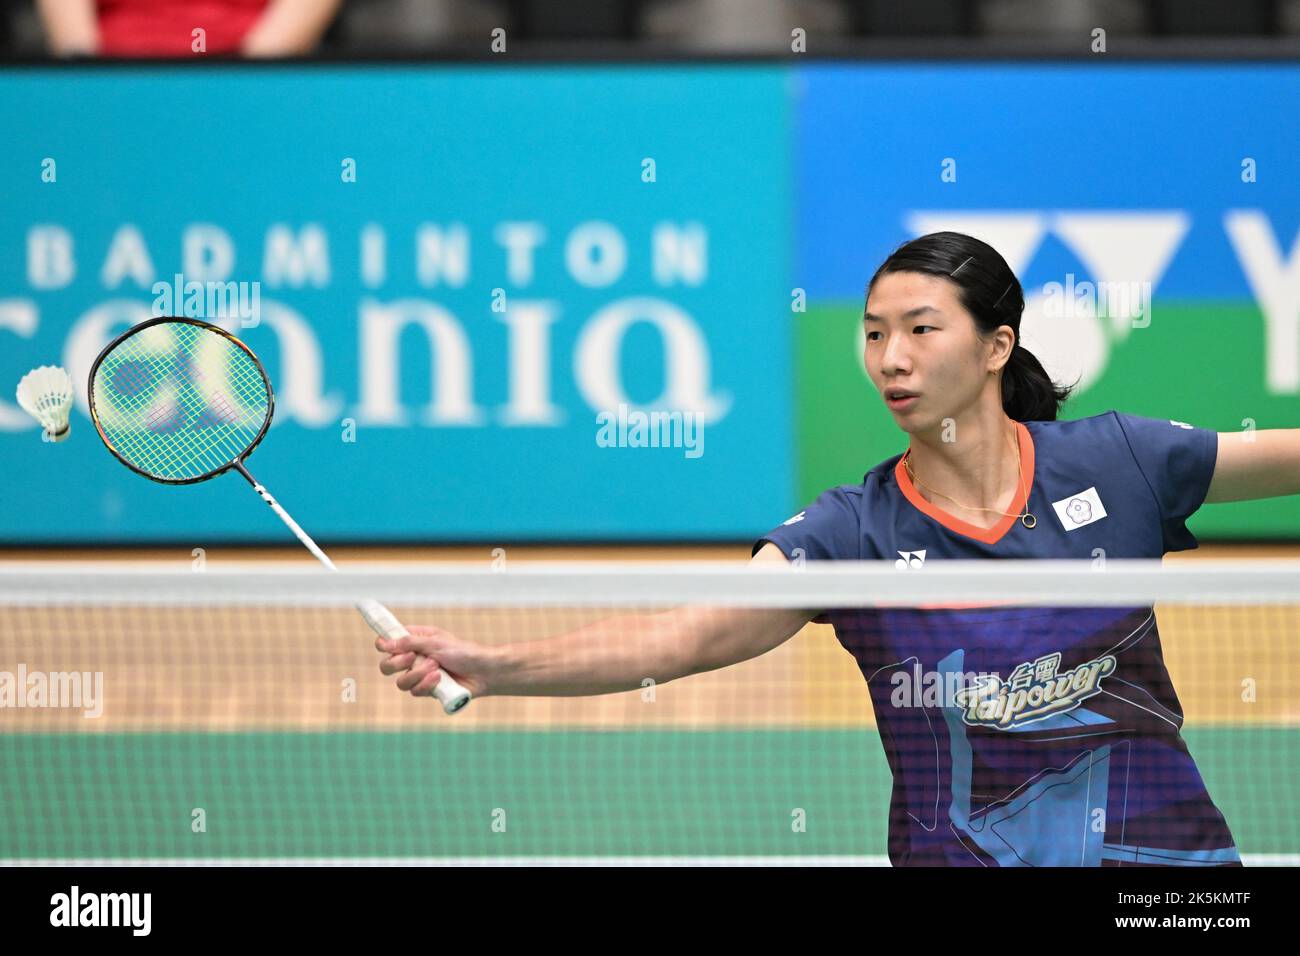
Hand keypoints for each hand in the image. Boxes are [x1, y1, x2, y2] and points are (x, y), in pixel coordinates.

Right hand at [376, 625, 491, 699]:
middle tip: (412, 658)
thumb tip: (384, 643)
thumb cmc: (463, 652)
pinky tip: (440, 678)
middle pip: (387, 666)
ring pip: (400, 682)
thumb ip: (409, 643)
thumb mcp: (436, 642)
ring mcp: (419, 675)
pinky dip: (426, 685)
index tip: (387, 647)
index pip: (388, 642)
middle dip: (397, 663)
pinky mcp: (427, 690)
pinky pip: (415, 692)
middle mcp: (414, 658)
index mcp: (415, 640)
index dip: (384, 645)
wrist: (483, 672)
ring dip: (417, 674)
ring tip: (436, 668)